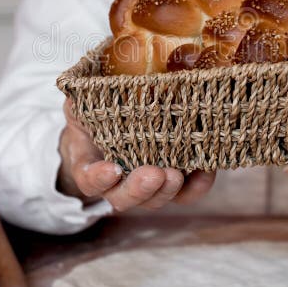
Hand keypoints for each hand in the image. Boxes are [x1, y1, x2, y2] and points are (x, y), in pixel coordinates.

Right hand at [57, 97, 216, 209]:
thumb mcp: (83, 104)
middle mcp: (117, 183)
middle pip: (125, 198)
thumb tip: (85, 88)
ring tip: (177, 174)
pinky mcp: (172, 180)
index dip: (99, 178)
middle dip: (140, 189)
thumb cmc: (95, 116)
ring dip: (168, 189)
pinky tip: (205, 171)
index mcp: (90, 164)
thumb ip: (81, 99)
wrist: (114, 126)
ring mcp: (146, 184)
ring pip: (156, 198)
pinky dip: (197, 186)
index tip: (110, 169)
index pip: (89, 180)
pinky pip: (186, 192)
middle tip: (154, 175)